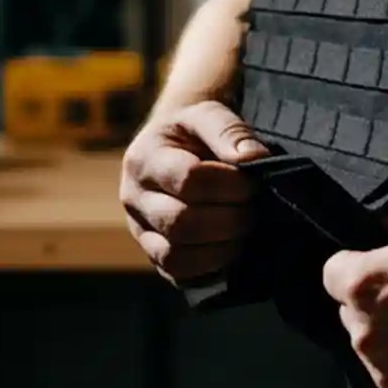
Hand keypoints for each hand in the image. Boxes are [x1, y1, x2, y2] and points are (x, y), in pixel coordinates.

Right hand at [119, 100, 269, 283]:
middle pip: (181, 222)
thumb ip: (230, 130)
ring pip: (175, 256)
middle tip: (253, 209)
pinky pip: (177, 274)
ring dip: (222, 248)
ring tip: (243, 230)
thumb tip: (254, 158)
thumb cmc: (193, 132)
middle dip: (229, 219)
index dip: (230, 185)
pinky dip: (210, 268)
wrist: (175, 147)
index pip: (189, 179)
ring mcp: (140, 231)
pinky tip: (230, 248)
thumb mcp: (208, 113)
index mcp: (144, 159)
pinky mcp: (153, 255)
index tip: (252, 182)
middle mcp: (133, 199)